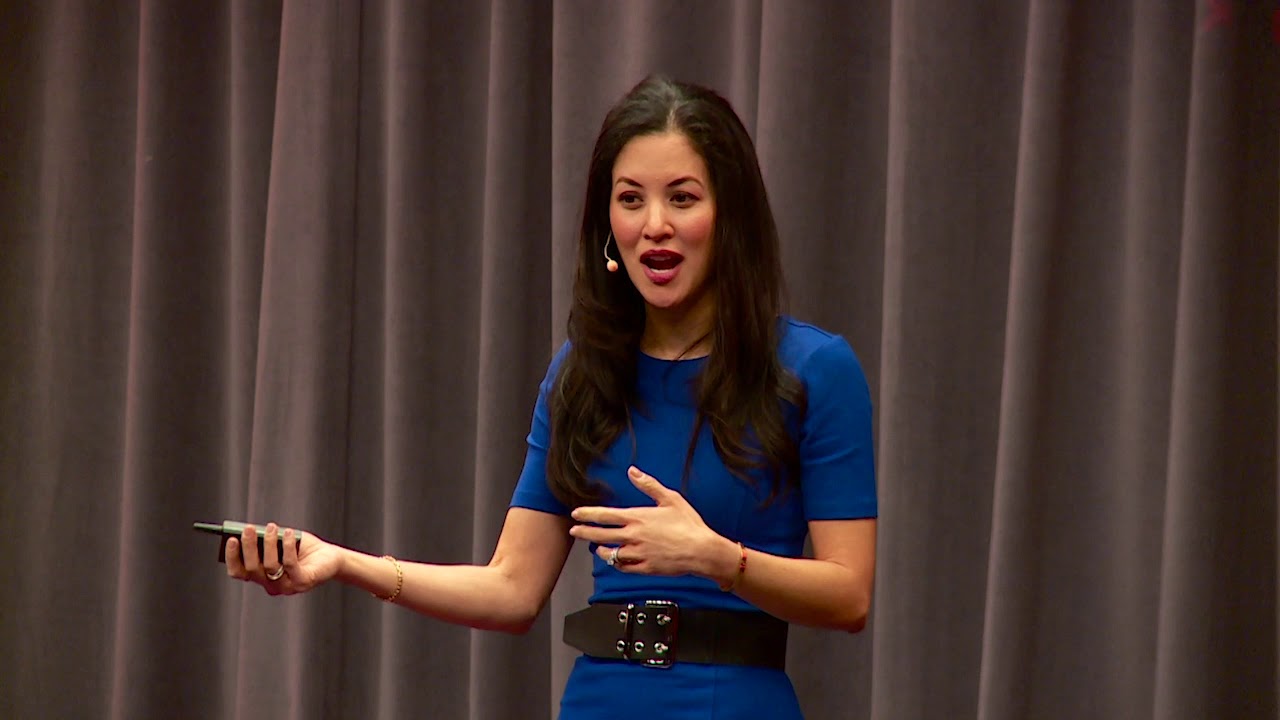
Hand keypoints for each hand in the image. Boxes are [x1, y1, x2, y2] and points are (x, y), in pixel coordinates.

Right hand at [226, 522, 343, 596]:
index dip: (232, 558)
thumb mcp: (281, 542)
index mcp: (261, 577)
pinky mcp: (302, 582)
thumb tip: (252, 531)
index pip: (239, 572)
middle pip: (252, 569)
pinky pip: (290, 565)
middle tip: (248, 529)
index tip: (231, 539)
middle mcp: (271, 585)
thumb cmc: (303, 549)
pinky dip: (288, 547)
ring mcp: (287, 586)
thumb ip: (266, 540)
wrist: (330, 558)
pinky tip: (290, 533)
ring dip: (269, 544)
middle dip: (248, 547)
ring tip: (272, 527)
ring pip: (270, 566)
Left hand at [569, 466, 736, 581]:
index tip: (576, 514)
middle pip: (600, 535)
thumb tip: (632, 471)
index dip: (587, 514)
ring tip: (595, 547)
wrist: (701, 550)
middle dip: (584, 533)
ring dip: (600, 550)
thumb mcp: (670, 498)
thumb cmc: (688, 524)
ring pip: (610, 554)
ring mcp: (638, 554)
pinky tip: (615, 560)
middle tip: (574, 531)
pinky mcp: (645, 568)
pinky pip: (624, 567)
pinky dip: (617, 563)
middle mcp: (634, 536)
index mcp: (638, 518)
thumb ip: (648, 485)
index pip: (605, 515)